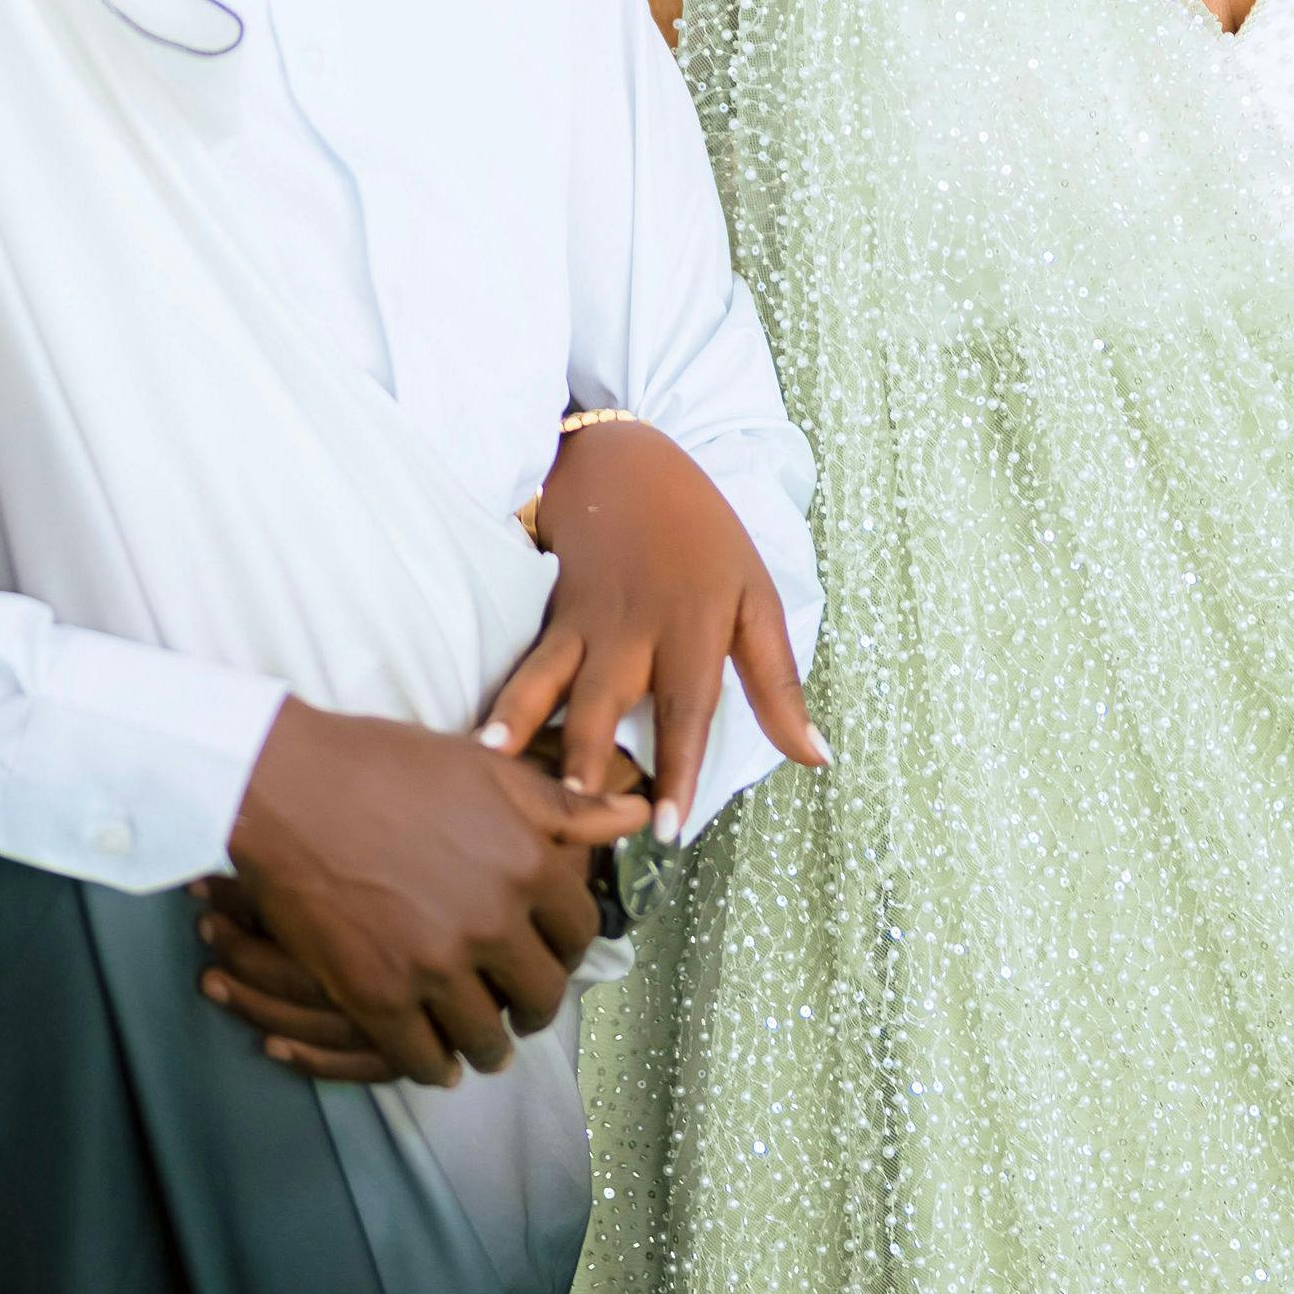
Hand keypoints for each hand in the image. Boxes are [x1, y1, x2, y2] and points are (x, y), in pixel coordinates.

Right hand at [205, 697, 646, 1088]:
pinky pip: (425, 1059)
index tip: (553, 953)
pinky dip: (435, 1066)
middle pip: (540, 994)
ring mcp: (437, 967)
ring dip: (489, 1044)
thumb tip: (638, 817)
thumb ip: (565, 807)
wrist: (291, 788)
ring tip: (483, 1043)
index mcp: (529, 865)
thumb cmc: (389, 765)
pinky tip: (436, 1061)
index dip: (569, 946)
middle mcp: (494, 922)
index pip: (579, 931)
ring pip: (486, 1037)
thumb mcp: (489, 770)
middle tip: (520, 1006)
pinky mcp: (380, 999)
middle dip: (535, 1004)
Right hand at [475, 418, 827, 843]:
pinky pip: (525, 666)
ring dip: (523, 722)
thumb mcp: (757, 598)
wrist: (626, 465)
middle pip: (606, 698)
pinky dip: (502, 703)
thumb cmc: (704, 539)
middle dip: (587, 756)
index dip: (678, 769)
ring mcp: (583, 623)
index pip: (686, 707)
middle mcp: (632, 629)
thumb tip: (816, 759)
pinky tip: (477, 741)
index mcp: (692, 626)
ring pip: (549, 678)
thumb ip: (779, 683)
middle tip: (574, 811)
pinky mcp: (550, 619)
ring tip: (494, 761)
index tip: (667, 828)